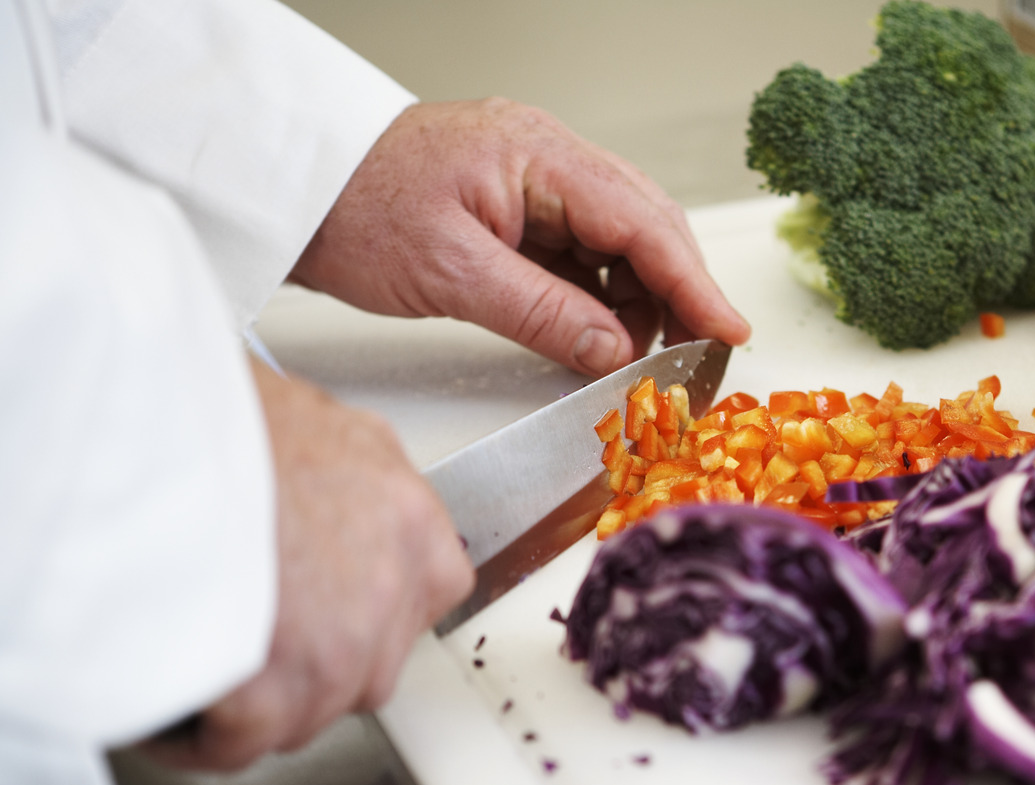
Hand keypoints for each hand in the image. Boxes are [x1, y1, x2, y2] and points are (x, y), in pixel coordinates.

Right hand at [144, 359, 473, 769]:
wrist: (156, 420)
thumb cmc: (215, 410)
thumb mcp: (318, 421)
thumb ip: (348, 478)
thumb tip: (329, 501)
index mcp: (407, 515)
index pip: (427, 596)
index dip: (367, 615)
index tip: (325, 617)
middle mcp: (390, 582)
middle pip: (368, 668)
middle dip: (312, 667)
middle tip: (251, 646)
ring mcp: (342, 640)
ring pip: (311, 713)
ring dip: (257, 706)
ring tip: (203, 676)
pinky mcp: (277, 683)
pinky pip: (245, 742)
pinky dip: (200, 737)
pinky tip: (170, 709)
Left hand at [290, 99, 751, 376]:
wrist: (285, 185)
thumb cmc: (350, 208)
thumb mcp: (450, 273)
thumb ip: (543, 313)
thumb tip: (617, 352)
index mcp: (539, 154)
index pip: (643, 221)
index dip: (694, 281)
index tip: (729, 329)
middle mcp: (547, 158)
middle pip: (645, 225)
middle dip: (677, 291)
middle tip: (696, 356)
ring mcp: (533, 181)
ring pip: (618, 242)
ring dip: (638, 300)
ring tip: (637, 359)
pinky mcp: (516, 208)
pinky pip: (580, 252)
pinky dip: (599, 296)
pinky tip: (599, 335)